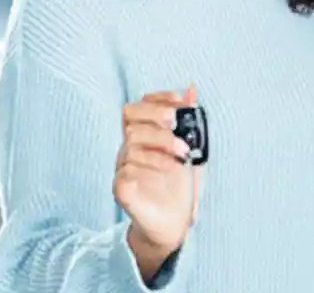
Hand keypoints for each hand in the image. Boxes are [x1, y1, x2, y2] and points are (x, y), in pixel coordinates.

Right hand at [114, 86, 202, 276]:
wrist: (174, 223)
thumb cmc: (179, 185)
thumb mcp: (191, 150)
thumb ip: (190, 122)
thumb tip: (191, 88)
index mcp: (144, 136)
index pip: (139, 106)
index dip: (157, 98)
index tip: (180, 100)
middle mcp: (130, 148)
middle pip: (130, 116)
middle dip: (156, 115)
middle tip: (177, 124)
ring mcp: (123, 167)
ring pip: (130, 141)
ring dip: (161, 143)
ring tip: (183, 155)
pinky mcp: (122, 189)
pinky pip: (126, 171)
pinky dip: (150, 166)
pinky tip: (168, 171)